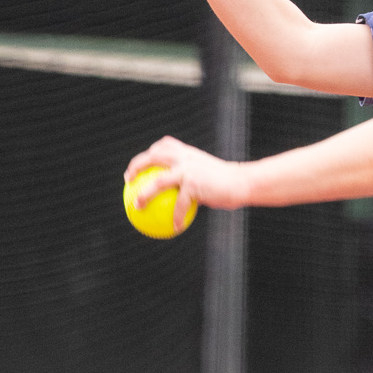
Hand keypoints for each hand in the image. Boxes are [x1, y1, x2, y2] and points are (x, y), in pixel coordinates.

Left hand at [124, 136, 250, 226]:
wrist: (243, 182)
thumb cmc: (228, 182)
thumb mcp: (208, 175)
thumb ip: (193, 178)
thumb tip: (181, 193)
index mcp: (189, 153)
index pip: (164, 145)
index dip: (149, 152)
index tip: (140, 165)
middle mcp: (185, 158)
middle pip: (153, 157)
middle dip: (137, 166)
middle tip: (129, 180)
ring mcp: (188, 170)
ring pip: (158, 181)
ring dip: (144, 194)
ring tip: (137, 206)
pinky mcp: (193, 185)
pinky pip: (179, 204)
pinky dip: (177, 216)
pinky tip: (175, 227)